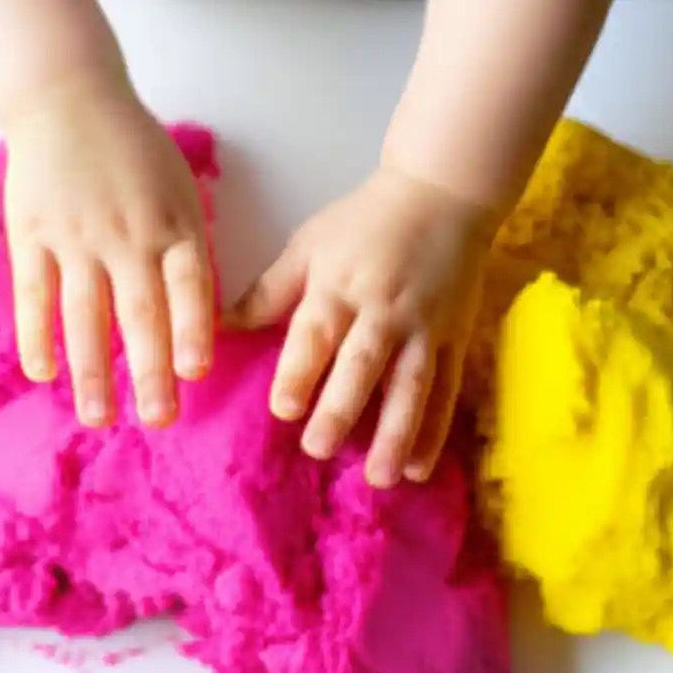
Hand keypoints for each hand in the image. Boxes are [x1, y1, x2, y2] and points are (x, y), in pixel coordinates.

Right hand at [3, 84, 211, 427]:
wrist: (68, 100)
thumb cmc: (136, 153)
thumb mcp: (180, 192)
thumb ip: (188, 250)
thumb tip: (203, 318)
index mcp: (171, 225)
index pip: (188, 285)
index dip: (193, 329)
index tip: (195, 372)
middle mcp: (126, 236)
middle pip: (140, 313)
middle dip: (150, 372)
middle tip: (159, 419)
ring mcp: (75, 238)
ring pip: (85, 315)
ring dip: (92, 371)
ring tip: (98, 417)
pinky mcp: (32, 236)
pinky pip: (34, 295)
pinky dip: (36, 335)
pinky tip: (43, 374)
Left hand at [228, 168, 491, 487]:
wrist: (442, 195)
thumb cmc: (364, 223)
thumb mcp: (310, 245)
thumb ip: (269, 291)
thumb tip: (218, 328)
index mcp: (340, 286)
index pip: (318, 332)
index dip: (301, 370)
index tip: (284, 409)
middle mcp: (383, 310)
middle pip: (363, 364)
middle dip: (342, 408)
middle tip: (319, 449)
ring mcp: (424, 327)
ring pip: (411, 385)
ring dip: (397, 434)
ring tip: (381, 477)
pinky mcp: (453, 339)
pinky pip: (444, 389)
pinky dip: (434, 430)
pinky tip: (420, 469)